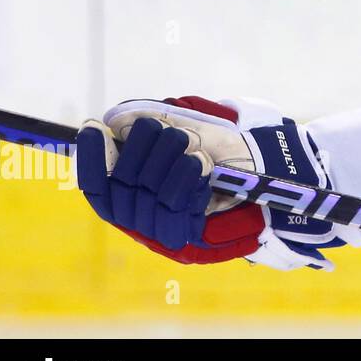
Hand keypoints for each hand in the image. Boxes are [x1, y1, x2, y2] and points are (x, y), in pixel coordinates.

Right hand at [77, 96, 338, 268]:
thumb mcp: (188, 128)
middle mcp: (144, 219)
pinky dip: (186, 181)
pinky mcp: (194, 240)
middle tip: (167, 131)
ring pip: (147, 196)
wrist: (270, 171)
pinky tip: (201, 165)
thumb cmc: (226, 149)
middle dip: (141, 150)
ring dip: (168, 162)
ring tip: (192, 149)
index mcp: (135, 196)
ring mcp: (168, 231)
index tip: (92, 127)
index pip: (97, 185)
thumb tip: (113, 120)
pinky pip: (176, 211)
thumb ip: (151, 123)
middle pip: (120, 186)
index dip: (90, 158)